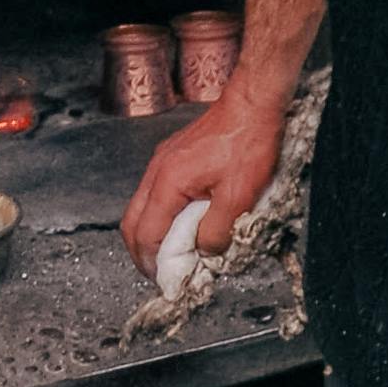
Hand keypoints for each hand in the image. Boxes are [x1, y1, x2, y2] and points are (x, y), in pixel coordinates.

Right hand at [121, 88, 285, 278]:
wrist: (255, 103)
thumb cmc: (249, 142)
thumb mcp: (239, 198)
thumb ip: (216, 232)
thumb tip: (203, 253)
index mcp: (168, 183)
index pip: (144, 234)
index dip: (151, 264)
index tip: (166, 283)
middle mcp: (157, 171)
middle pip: (132, 222)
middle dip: (142, 253)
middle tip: (162, 273)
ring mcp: (163, 161)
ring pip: (142, 207)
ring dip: (153, 233)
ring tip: (174, 252)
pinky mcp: (174, 157)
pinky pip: (156, 193)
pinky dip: (163, 215)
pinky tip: (184, 223)